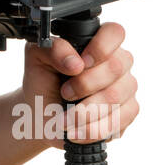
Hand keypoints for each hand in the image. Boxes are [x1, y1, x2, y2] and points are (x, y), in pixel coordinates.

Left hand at [21, 22, 138, 149]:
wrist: (40, 115)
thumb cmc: (42, 82)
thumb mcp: (37, 58)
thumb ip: (53, 49)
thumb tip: (75, 62)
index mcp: (97, 43)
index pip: (114, 32)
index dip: (100, 48)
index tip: (78, 65)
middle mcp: (117, 63)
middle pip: (116, 67)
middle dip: (85, 85)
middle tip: (64, 93)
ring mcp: (126, 88)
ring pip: (116, 97)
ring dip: (84, 111)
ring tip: (64, 119)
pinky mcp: (127, 113)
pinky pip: (118, 121)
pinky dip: (91, 129)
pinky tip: (75, 131)